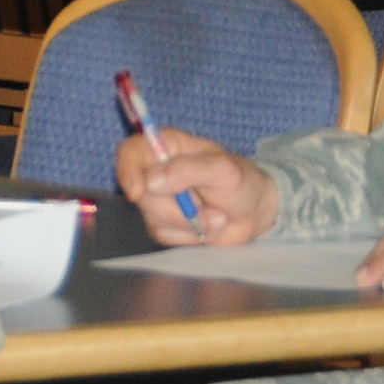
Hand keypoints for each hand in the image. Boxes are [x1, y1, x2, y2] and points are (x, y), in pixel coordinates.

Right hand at [112, 123, 274, 245]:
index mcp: (166, 147)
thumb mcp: (222, 170)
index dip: (127, 171)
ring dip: (189, 223)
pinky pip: (164, 236)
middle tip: (207, 208)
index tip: (138, 193)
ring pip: (153, 218)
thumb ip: (187, 170)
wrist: (256, 211)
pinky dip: (190, 236)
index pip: (130, 152)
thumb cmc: (241, 180)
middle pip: (141, 194)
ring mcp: (159, 200)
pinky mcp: (165, 224)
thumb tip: (150, 180)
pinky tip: (209, 226)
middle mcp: (156, 171)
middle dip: (175, 208)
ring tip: (216, 215)